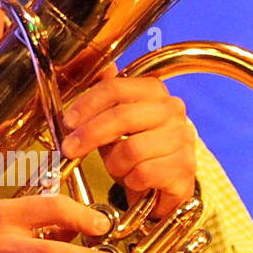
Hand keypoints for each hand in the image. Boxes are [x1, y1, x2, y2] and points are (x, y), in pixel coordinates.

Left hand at [60, 63, 195, 219]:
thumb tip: (103, 67)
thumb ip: (106, 97)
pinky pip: (144, 173)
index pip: (115, 88)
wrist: (164, 184)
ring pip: (132, 149)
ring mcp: (181, 138)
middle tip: (70, 150)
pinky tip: (134, 180)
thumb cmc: (136, 150)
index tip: (68, 122)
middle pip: (122, 116)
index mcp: (153, 91)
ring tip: (118, 169)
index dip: (86, 105)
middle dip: (90, 135)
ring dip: (115, 164)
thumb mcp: (115, 122)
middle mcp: (172, 109)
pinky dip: (131, 181)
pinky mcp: (184, 167)